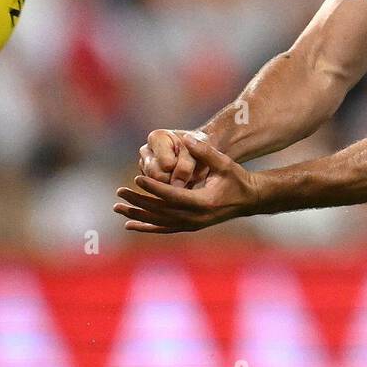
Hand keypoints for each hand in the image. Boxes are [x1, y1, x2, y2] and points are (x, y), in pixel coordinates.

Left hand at [116, 132, 261, 233]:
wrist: (249, 199)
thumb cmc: (238, 178)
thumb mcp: (224, 163)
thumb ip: (205, 152)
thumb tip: (186, 138)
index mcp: (204, 203)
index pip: (173, 196)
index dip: (154, 188)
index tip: (137, 178)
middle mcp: (196, 218)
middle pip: (161, 211)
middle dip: (139, 201)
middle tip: (120, 192)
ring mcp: (192, 225)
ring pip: (159, 222)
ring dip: (137, 215)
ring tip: (117, 208)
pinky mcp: (190, 226)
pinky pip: (164, 228)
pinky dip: (146, 226)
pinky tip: (129, 224)